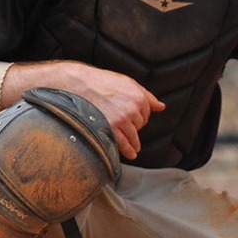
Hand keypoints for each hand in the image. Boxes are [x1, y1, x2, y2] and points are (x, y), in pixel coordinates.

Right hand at [7, 61, 162, 159]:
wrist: (77, 86)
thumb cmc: (101, 83)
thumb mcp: (127, 84)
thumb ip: (146, 96)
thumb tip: (161, 106)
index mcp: (138, 97)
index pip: (146, 114)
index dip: (140, 118)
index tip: (134, 120)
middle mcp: (132, 109)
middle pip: (140, 126)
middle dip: (134, 128)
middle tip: (125, 128)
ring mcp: (121, 121)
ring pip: (133, 137)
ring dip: (134, 144)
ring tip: (134, 150)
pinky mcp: (109, 130)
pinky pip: (122, 144)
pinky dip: (127, 151)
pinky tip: (130, 154)